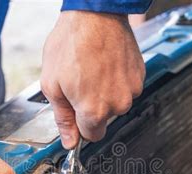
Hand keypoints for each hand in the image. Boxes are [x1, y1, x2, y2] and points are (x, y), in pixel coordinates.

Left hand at [41, 11, 144, 148]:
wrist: (96, 14)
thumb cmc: (72, 43)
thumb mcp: (52, 84)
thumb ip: (63, 118)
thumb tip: (70, 141)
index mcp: (94, 111)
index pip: (91, 136)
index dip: (80, 125)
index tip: (76, 114)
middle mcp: (117, 104)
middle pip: (104, 119)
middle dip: (91, 107)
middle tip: (79, 84)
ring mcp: (131, 90)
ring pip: (116, 103)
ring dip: (105, 93)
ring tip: (92, 70)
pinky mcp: (139, 76)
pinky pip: (126, 88)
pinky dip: (116, 80)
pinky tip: (105, 65)